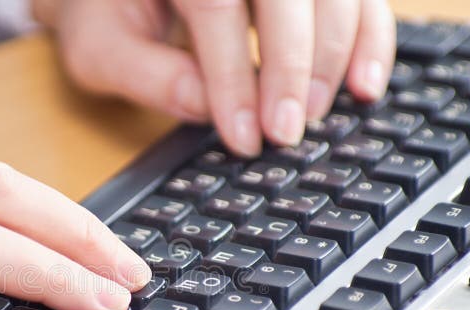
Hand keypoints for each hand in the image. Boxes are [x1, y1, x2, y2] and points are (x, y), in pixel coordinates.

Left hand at [34, 0, 394, 154]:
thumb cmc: (107, 13)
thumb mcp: (99, 48)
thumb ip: (147, 75)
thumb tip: (208, 107)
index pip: (214, 6)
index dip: (234, 76)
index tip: (245, 136)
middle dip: (291, 67)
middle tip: (286, 133)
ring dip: (334, 55)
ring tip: (317, 116)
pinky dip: (370, 38)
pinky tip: (364, 86)